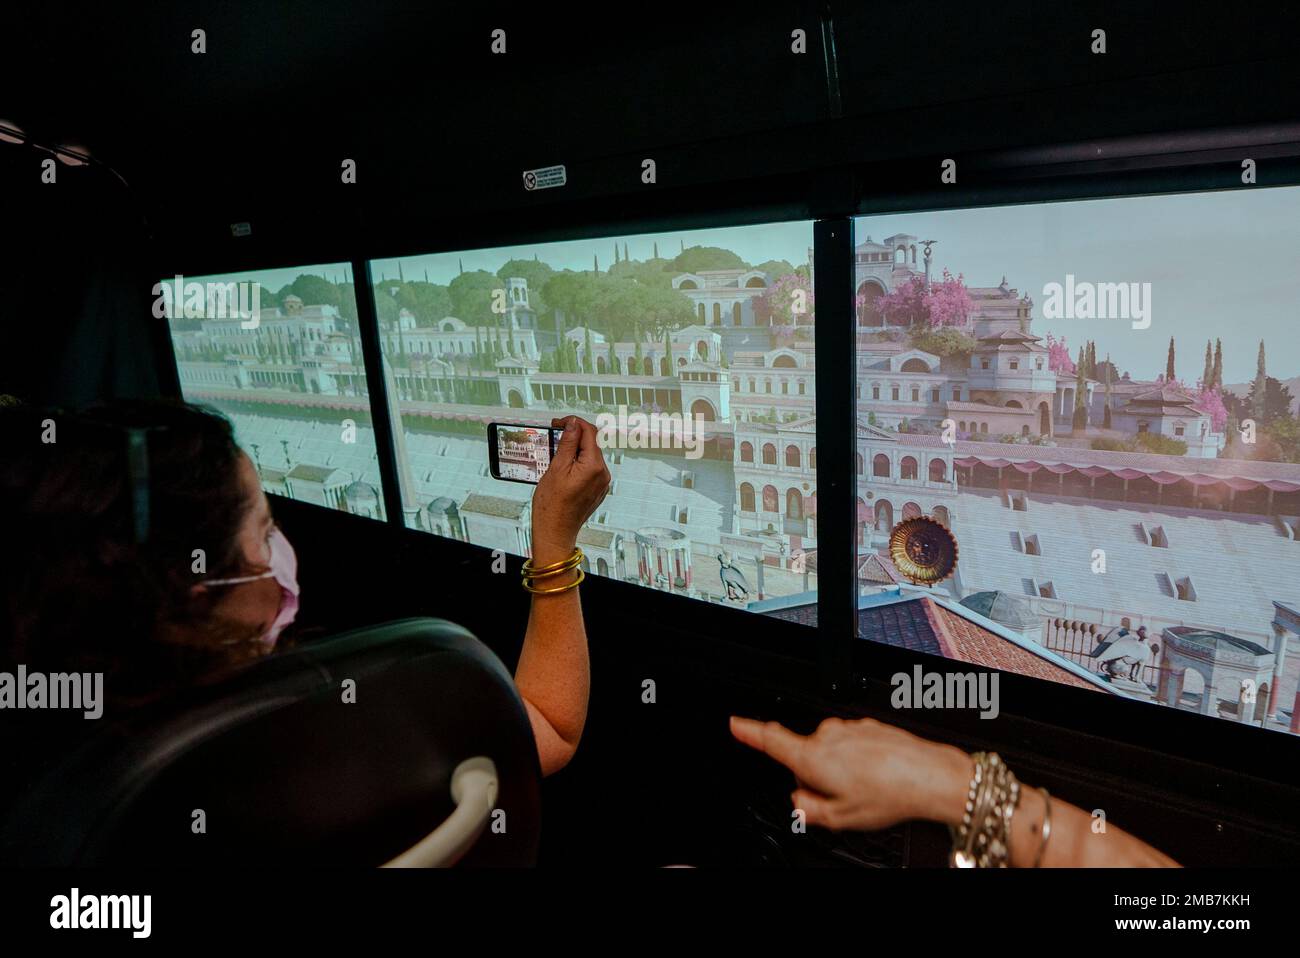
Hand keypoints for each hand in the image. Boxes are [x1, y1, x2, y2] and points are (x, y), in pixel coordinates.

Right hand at [530, 416, 609, 564]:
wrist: (555, 531)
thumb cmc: (552, 506)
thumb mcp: (556, 468)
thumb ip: (568, 444)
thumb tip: (574, 424)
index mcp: (594, 466)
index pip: (589, 432)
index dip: (573, 423)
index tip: (559, 422)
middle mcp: (603, 473)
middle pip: (591, 443)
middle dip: (574, 435)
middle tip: (555, 433)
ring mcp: (602, 482)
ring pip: (590, 455)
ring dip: (576, 449)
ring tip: (556, 453)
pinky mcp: (597, 489)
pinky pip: (590, 468)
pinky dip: (578, 462)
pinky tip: (564, 467)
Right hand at [729, 715, 971, 830]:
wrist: (928, 774)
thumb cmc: (888, 794)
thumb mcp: (841, 817)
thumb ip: (810, 809)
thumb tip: (799, 801)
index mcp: (813, 758)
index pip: (772, 740)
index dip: (750, 732)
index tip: (736, 723)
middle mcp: (827, 737)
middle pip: (805, 757)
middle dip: (817, 777)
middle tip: (842, 798)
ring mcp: (849, 729)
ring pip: (831, 752)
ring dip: (840, 769)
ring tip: (867, 789)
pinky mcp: (868, 726)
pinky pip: (852, 745)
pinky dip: (860, 761)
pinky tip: (878, 776)